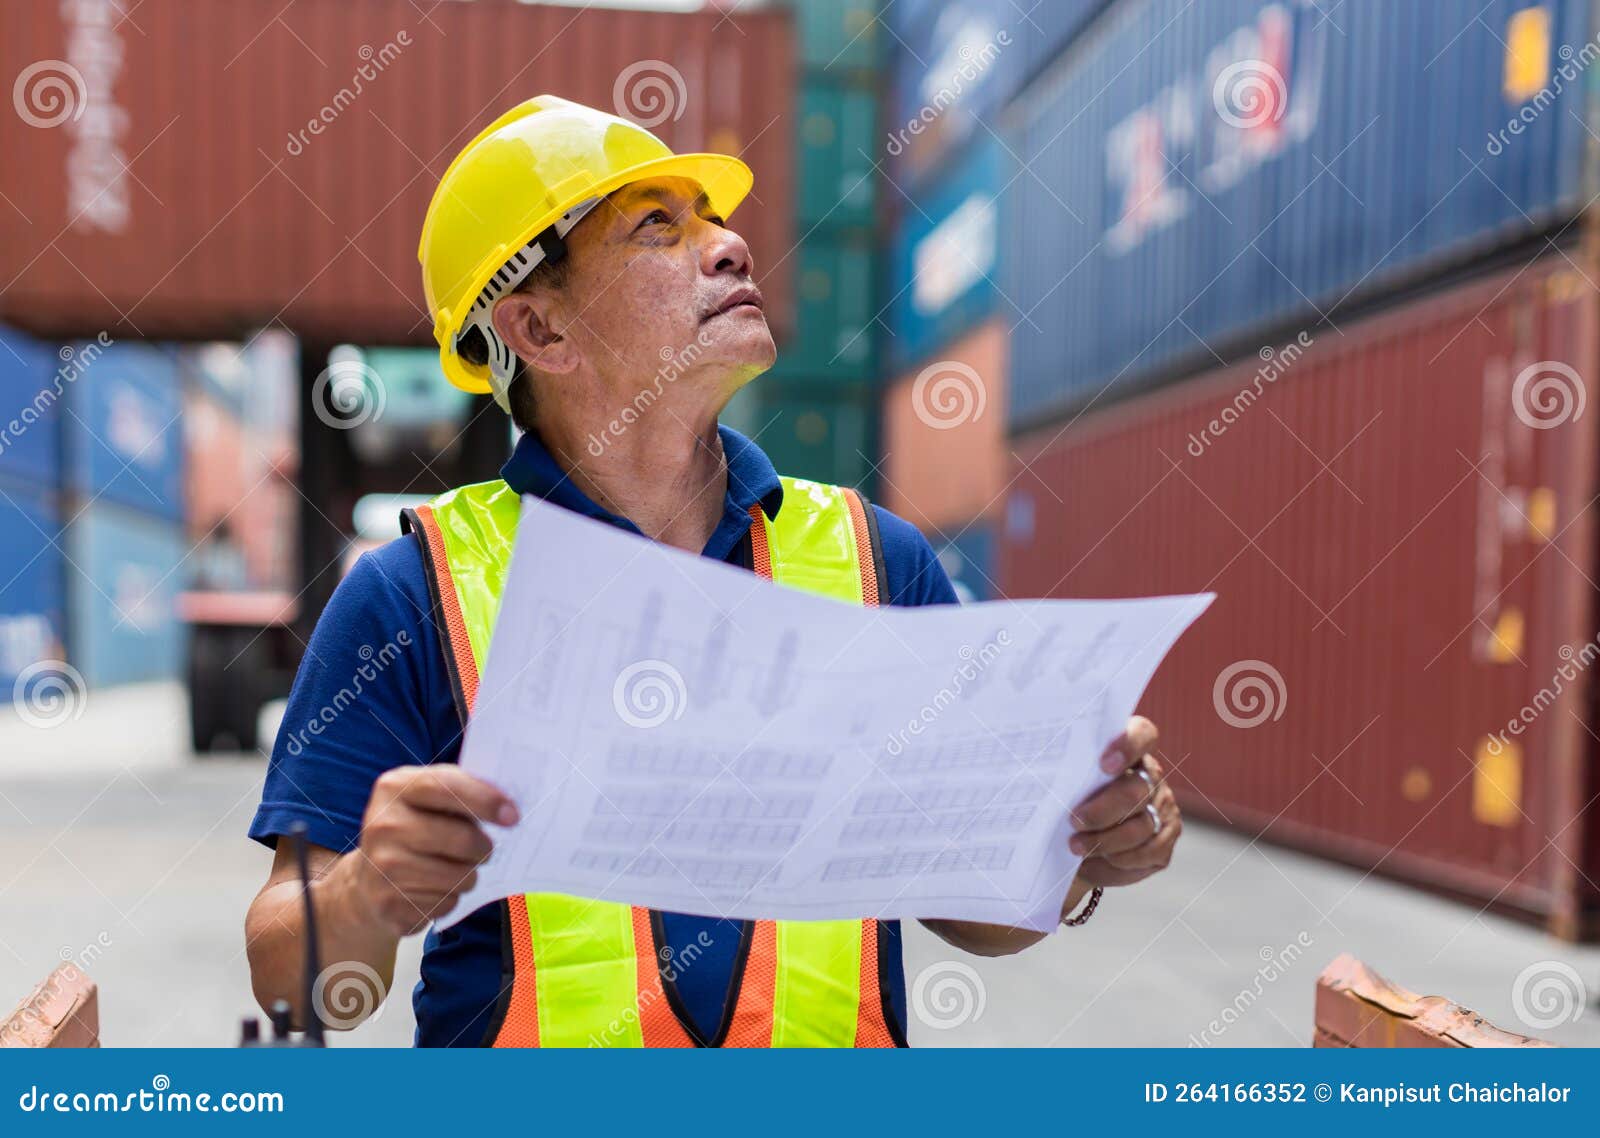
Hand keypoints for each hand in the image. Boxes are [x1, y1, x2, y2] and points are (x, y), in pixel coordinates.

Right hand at [349, 765, 517, 935]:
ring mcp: (382, 866)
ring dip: (469, 875)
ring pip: (460, 876)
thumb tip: (508, 810)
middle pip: (461, 839)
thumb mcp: (427, 800)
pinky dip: (450, 898)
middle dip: (484, 848)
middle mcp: (382, 824)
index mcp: (394, 788)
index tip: (512, 816)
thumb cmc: (413, 831)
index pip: (445, 786)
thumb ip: (461, 793)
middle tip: (484, 849)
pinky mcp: (389, 903)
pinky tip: (433, 889)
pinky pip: (446, 902)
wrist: (367, 881)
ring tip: (454, 869)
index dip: (484, 800)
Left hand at [1067, 716, 1179, 887]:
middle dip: (1102, 811)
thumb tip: (1026, 767)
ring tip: (1076, 846)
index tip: (1103, 764)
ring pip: (1140, 826)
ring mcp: (1162, 807)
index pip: (1142, 734)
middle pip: (1136, 791)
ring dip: (1105, 841)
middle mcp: (1150, 776)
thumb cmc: (1061, 802)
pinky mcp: (1165, 839)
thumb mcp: (1056, 782)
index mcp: (1127, 750)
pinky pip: (1149, 853)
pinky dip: (1119, 861)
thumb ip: (1056, 769)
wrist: (1072, 842)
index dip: (1128, 746)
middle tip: (1073, 821)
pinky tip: (1095, 860)